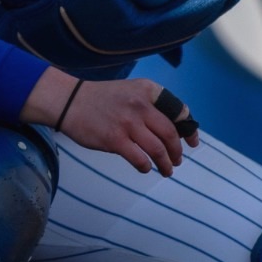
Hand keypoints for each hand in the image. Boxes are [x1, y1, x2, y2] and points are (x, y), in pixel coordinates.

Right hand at [21, 71, 198, 175]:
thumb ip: (150, 105)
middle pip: (171, 134)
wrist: (69, 101)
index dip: (189, 130)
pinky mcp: (114, 140)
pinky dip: (146, 167)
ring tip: (167, 170)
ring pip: (158, 149)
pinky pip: (139, 159)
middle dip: (177, 152)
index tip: (193, 142)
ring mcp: (128, 123)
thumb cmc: (101, 98)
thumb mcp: (131, 91)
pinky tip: (145, 168)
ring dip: (166, 164)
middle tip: (177, 160)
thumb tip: (172, 129)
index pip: (179, 111)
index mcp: (148, 91)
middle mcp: (141, 105)